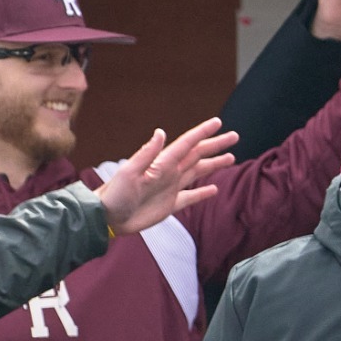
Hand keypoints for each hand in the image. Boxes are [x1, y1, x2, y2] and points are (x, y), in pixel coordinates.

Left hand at [98, 119, 237, 234]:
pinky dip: (203, 193)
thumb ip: (146, 153)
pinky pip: (191, 197)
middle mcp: (169, 173)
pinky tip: (214, 189)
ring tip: (231, 157)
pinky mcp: (170, 205)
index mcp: (162, 163)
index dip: (203, 133)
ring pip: (198, 172)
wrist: (106, 217)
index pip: (187, 144)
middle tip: (234, 136)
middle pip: (198, 155)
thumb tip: (161, 132)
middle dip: (216, 145)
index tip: (218, 123)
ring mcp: (171, 188)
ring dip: (214, 164)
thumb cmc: (115, 194)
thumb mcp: (129, 172)